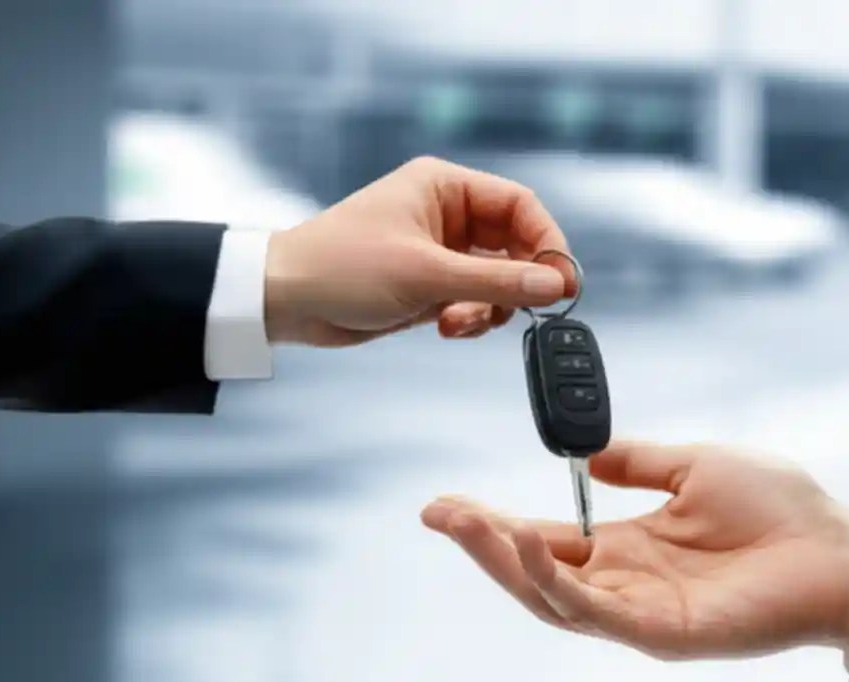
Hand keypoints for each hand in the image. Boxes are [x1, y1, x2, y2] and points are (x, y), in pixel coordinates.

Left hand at [264, 157, 577, 346]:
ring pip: (497, 278)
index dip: (547, 242)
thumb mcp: (426, 274)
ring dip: (489, 307)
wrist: (285, 300)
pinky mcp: (429, 284)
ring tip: (457, 323)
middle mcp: (447, 213)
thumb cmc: (341, 267)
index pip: (520, 205)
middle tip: (524, 311)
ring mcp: (439, 251)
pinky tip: (444, 327)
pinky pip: (473, 300)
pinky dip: (470, 318)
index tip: (562, 282)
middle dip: (516, 282)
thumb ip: (497, 280)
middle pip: (514, 245)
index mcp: (445, 187)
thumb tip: (556, 284)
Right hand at [421, 441, 848, 668]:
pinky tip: (529, 546)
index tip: (448, 500)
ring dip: (504, 563)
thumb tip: (586, 450)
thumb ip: (636, 462)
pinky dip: (557, 583)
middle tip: (436, 511)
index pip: (547, 537)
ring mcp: (642, 613)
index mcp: (630, 546)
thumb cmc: (780, 507)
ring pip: (553, 598)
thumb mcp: (694, 465)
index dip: (494, 522)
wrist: (841, 548)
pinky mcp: (665, 633)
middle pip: (535, 572)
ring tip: (466, 525)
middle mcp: (626, 583)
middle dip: (481, 543)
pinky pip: (597, 613)